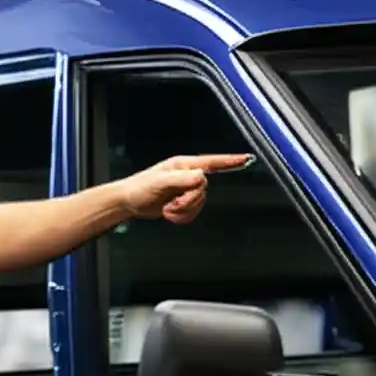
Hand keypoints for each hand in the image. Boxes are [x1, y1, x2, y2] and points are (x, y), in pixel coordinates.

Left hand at [120, 154, 252, 223]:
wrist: (128, 202)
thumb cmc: (139, 187)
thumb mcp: (160, 181)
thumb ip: (181, 179)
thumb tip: (201, 177)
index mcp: (184, 165)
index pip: (212, 161)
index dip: (230, 160)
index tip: (246, 158)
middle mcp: (187, 175)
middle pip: (204, 190)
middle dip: (188, 202)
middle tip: (171, 204)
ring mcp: (185, 189)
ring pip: (199, 203)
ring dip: (183, 211)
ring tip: (167, 209)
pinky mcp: (183, 202)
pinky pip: (193, 213)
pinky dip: (182, 217)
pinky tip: (170, 214)